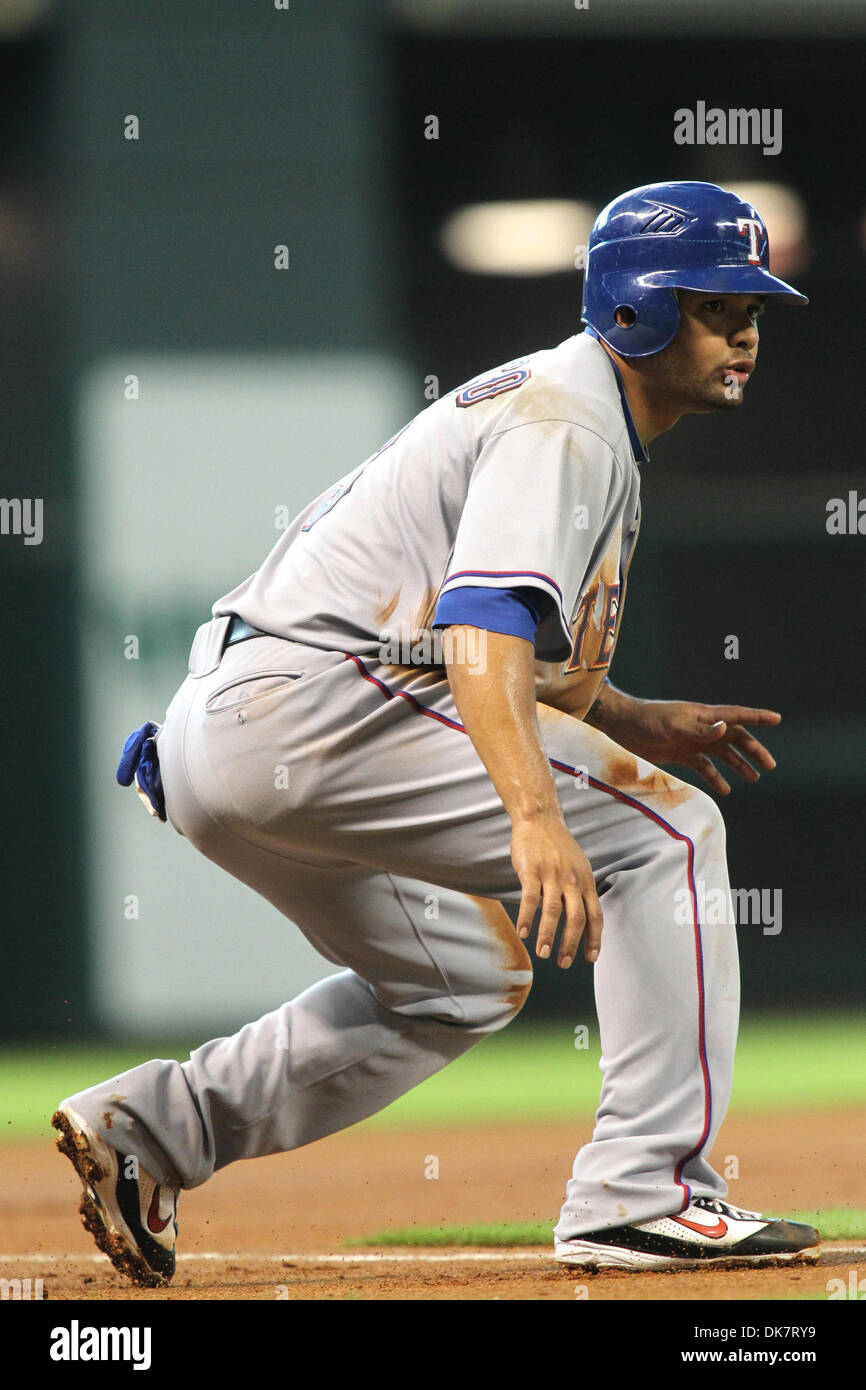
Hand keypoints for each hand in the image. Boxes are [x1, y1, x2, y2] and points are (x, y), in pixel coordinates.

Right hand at [510, 815, 602, 966]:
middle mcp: (572, 880)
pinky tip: (523, 932)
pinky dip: (527, 918)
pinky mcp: (532, 870)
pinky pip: (530, 899)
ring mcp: (552, 875)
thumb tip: (579, 919)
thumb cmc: (558, 845)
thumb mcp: (578, 866)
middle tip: (563, 963)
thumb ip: (579, 891)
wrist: (540, 819)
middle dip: (571, 944)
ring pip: (553, 911)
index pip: (595, 915)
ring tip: (543, 953)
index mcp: (586, 881)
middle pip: (577, 918)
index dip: (595, 938)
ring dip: (548, 936)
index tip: (591, 958)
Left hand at [615, 700, 780, 795]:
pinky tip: (724, 790)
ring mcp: (692, 741)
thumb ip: (699, 730)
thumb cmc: (646, 720)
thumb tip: (726, 729)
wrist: (620, 726)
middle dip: (752, 750)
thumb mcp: (673, 725)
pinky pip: (703, 767)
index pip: (736, 716)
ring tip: (753, 778)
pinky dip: (715, 777)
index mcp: (703, 715)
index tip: (777, 719)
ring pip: (721, 754)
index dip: (757, 717)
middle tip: (769, 766)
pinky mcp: (680, 754)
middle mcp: (701, 727)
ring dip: (738, 765)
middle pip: (734, 738)